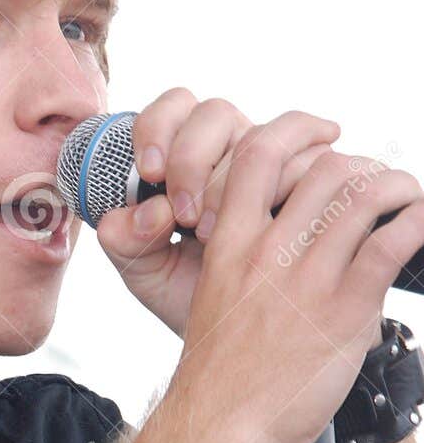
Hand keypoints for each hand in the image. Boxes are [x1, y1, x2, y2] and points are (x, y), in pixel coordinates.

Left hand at [93, 90, 341, 338]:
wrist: (244, 332)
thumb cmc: (191, 293)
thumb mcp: (148, 273)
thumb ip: (126, 241)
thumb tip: (145, 213)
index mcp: (181, 157)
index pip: (172, 110)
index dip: (158, 128)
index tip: (149, 172)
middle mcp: (228, 149)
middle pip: (215, 114)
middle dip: (192, 159)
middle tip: (184, 216)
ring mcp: (275, 161)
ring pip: (263, 135)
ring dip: (237, 180)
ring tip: (216, 234)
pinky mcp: (315, 180)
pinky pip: (312, 157)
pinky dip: (295, 176)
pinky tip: (282, 208)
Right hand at [169, 115, 423, 442]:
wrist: (221, 428)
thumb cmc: (222, 376)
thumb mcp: (220, 300)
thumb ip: (260, 263)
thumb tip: (309, 243)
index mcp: (229, 244)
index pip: (258, 154)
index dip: (298, 132)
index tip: (324, 135)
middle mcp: (266, 252)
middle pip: (324, 167)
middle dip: (363, 166)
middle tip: (380, 184)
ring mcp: (305, 280)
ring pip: (362, 195)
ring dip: (398, 187)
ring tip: (409, 199)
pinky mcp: (344, 310)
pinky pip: (390, 244)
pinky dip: (417, 223)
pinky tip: (421, 225)